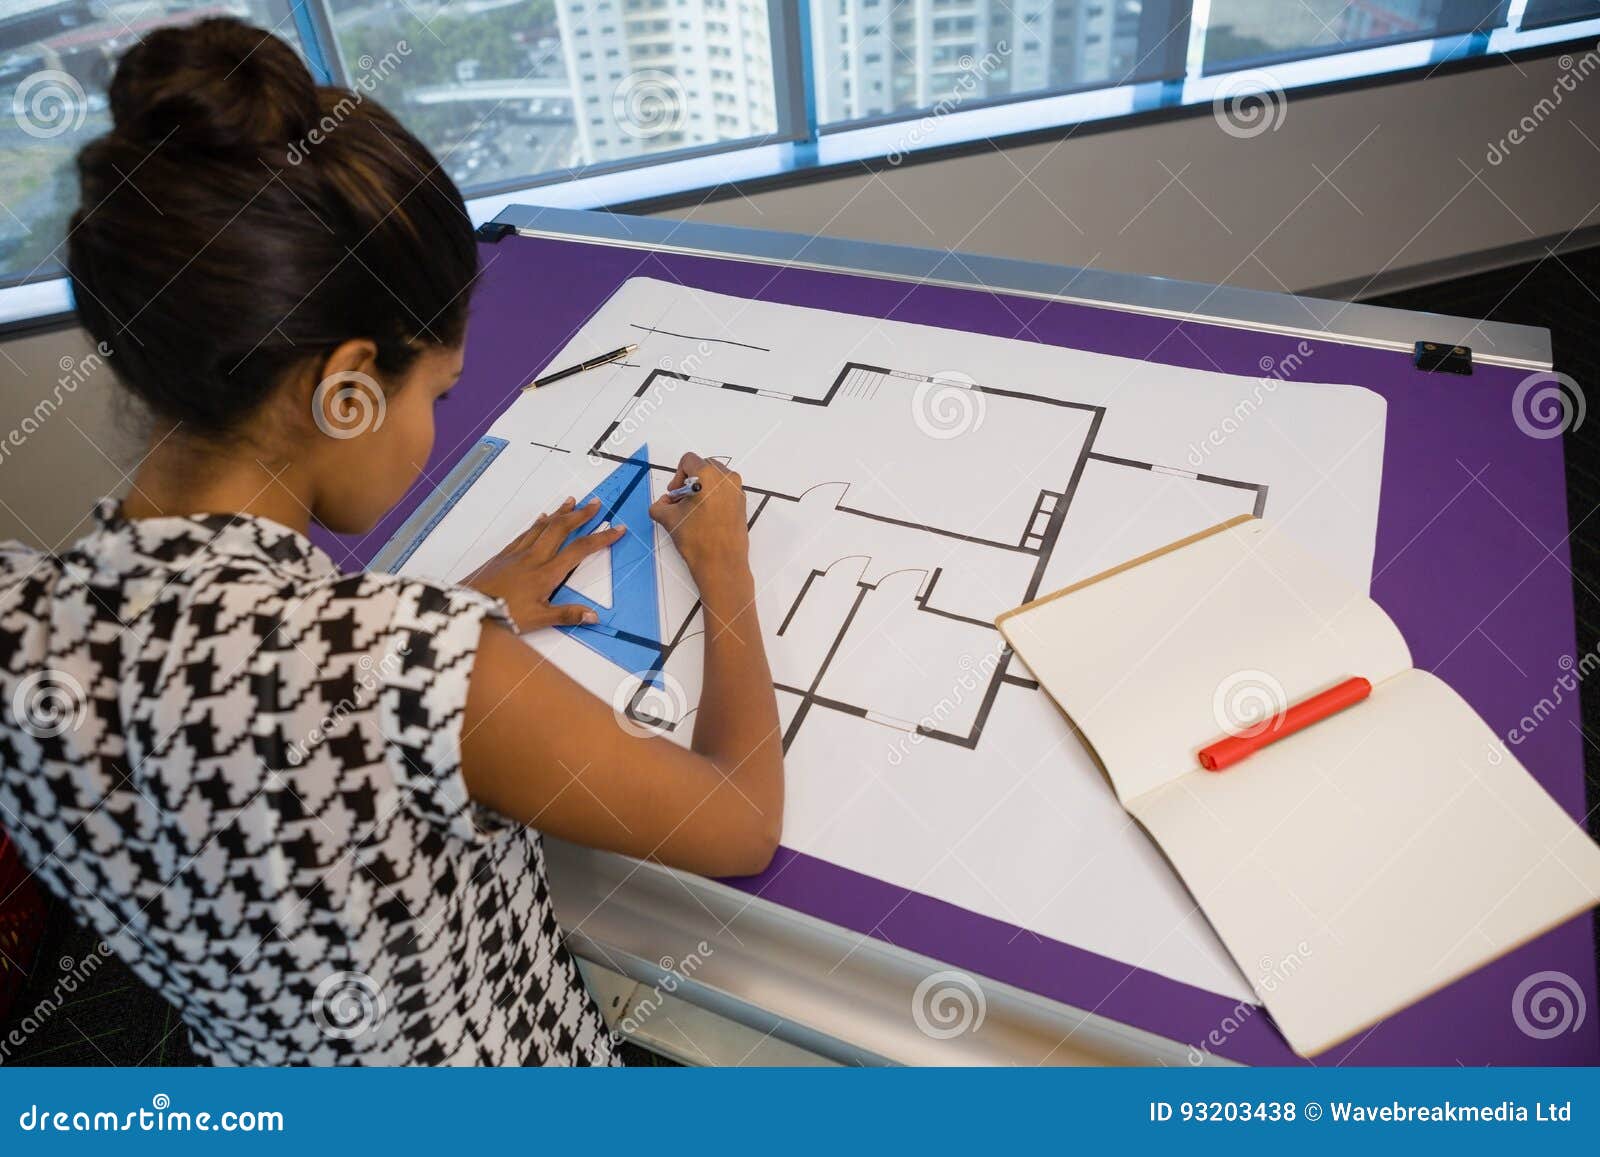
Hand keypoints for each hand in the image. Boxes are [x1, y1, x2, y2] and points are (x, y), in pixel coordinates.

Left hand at [464, 496, 625, 630]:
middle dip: (581, 515)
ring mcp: (518, 552)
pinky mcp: (504, 554)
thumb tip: (594, 616)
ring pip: (544, 526)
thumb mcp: (538, 620)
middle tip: (595, 503)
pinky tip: (541, 517)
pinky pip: (526, 532)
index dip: (601, 538)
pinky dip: (538, 522)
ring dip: (560, 513)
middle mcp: (535, 557)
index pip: (580, 550)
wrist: (469, 606)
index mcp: (547, 573)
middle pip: (562, 529)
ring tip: (572, 501)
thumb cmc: (503, 615)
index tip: (617, 529)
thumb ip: (566, 615)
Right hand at [649, 453, 750, 583]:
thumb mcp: (668, 519)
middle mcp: (727, 478)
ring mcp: (737, 490)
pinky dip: (712, 496)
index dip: (676, 476)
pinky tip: (704, 516)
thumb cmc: (696, 539)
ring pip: (714, 478)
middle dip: (689, 481)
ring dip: (701, 488)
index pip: (688, 460)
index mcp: (709, 475)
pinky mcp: (742, 503)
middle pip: (702, 466)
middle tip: (681, 501)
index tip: (675, 494)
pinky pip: (724, 490)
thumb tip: (664, 503)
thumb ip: (660, 505)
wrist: (721, 564)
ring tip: (692, 510)